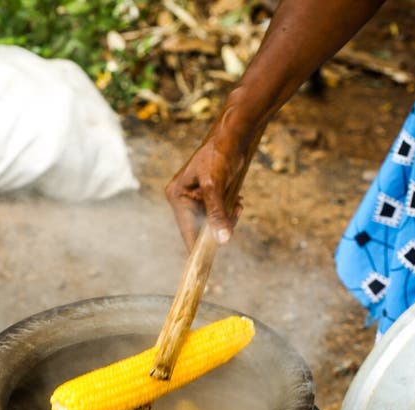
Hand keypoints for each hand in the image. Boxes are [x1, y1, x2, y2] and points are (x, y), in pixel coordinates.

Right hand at [165, 128, 245, 251]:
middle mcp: (183, 200)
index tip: (205, 267)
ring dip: (228, 217)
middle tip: (235, 213)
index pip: (187, 231)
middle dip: (220, 225)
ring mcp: (195, 199)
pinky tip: (237, 201)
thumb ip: (217, 214)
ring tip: (237, 203)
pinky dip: (229, 211)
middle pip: (201, 228)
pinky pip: (218, 214)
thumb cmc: (219, 156)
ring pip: (213, 223)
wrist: (232, 137)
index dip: (198, 248)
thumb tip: (222, 241)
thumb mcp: (215, 186)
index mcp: (177, 197)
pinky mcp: (208, 197)